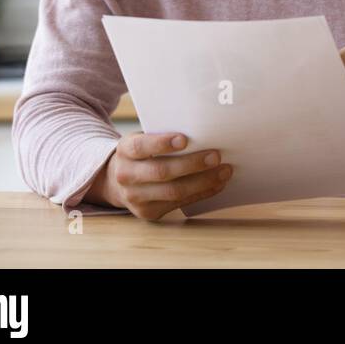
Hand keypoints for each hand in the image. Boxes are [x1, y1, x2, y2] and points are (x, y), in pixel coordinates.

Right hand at [85, 132, 231, 220]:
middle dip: (192, 164)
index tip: (184, 139)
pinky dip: (202, 193)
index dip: (162, 143)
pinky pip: (179, 204)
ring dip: (203, 182)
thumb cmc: (144, 153)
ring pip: (173, 191)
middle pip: (161, 172)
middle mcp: (126, 176)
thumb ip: (164, 135)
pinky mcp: (148, 212)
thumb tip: (204, 131)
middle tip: (216, 156)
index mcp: (125, 151)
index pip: (140, 147)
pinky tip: (217, 184)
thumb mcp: (145, 139)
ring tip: (224, 171)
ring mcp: (135, 198)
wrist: (120, 181)